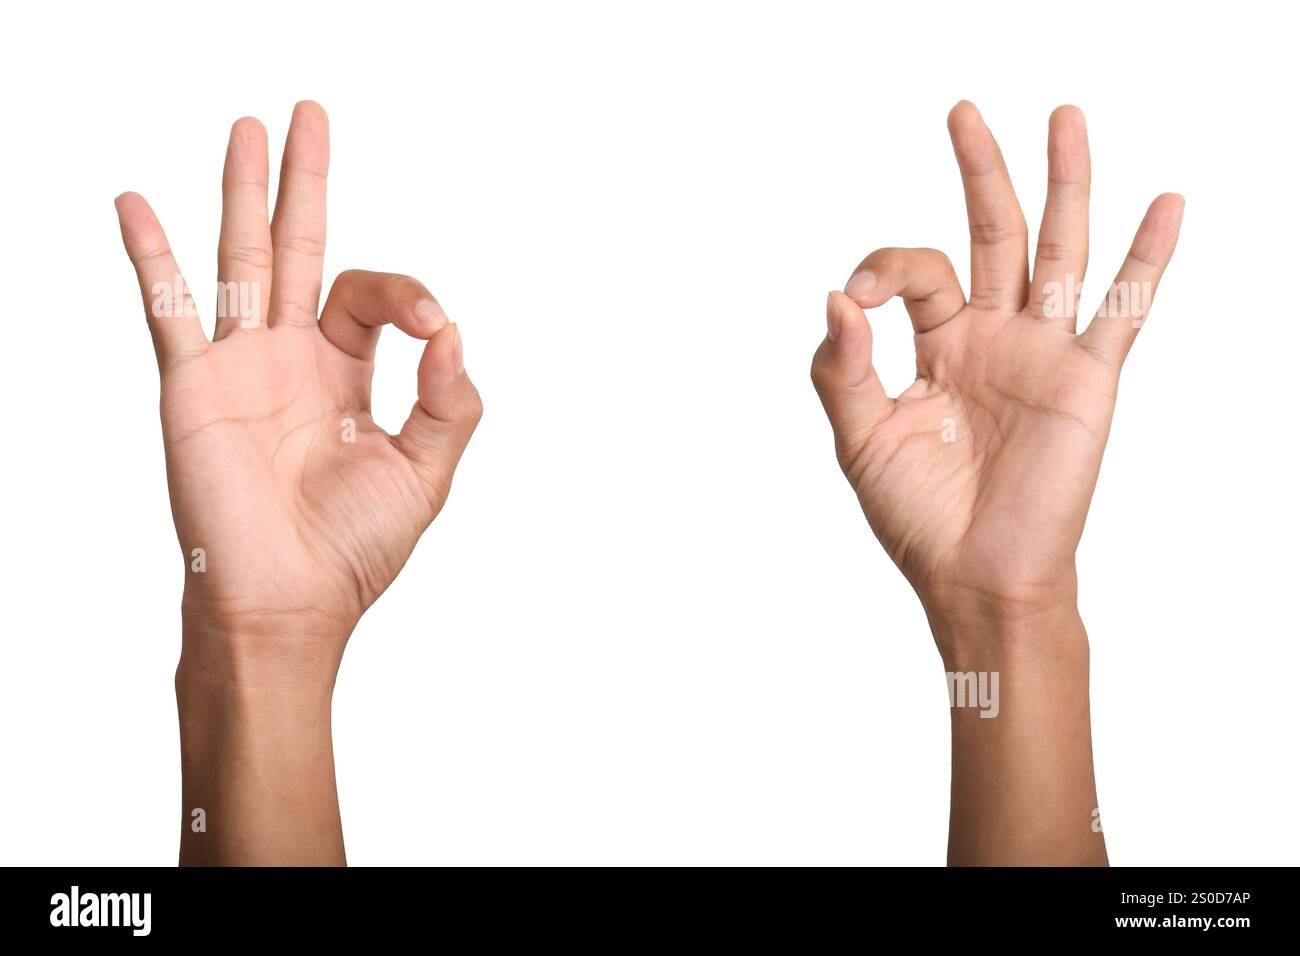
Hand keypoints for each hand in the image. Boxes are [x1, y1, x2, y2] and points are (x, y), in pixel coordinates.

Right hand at [115, 102, 481, 679]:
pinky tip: (135, 203)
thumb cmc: (353, 551)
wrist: (288, 602)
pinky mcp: (194, 385)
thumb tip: (456, 332)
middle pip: (298, 249)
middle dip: (304, 184)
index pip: (372, 298)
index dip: (407, 293)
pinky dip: (151, 256)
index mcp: (346, 376)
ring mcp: (239, 366)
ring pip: (239, 259)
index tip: (434, 325)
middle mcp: (291, 360)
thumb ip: (451, 403)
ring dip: (242, 194)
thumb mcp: (427, 473)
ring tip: (248, 128)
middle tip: (308, 115)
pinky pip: (168, 309)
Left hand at [812, 102, 1182, 633]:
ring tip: (1065, 117)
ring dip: (1065, 185)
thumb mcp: (858, 438)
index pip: (916, 271)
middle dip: (979, 173)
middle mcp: (993, 338)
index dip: (884, 265)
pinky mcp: (1086, 382)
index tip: (857, 295)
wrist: (974, 576)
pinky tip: (1167, 204)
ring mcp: (1042, 354)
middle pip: (991, 235)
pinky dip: (1146, 259)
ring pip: (1059, 250)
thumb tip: (835, 296)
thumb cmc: (917, 516)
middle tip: (963, 112)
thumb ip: (840, 369)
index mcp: (937, 348)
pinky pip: (1121, 312)